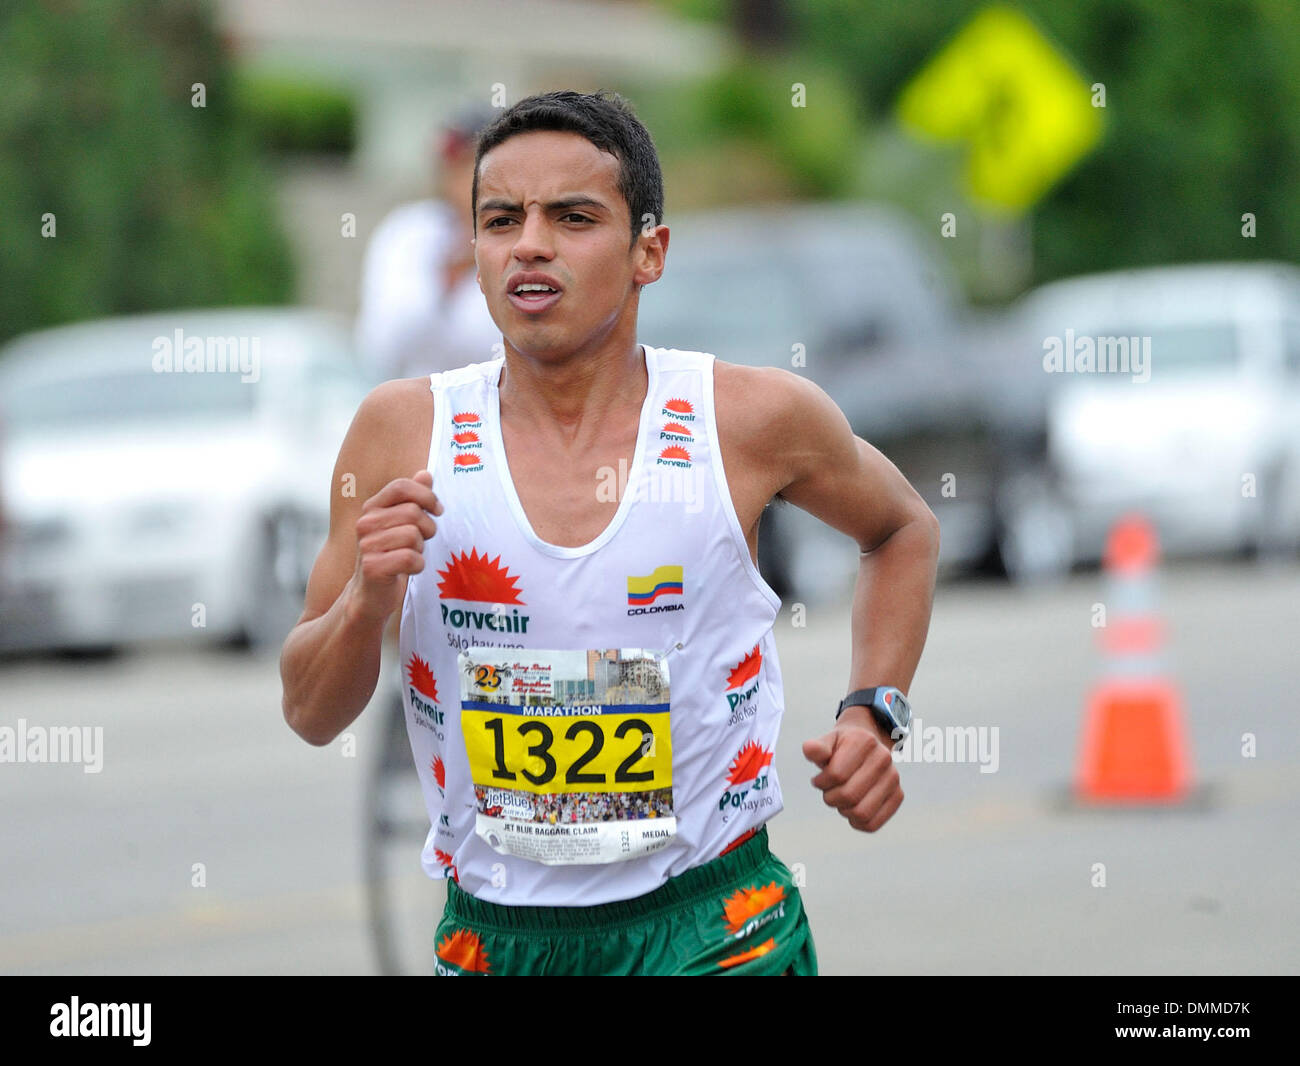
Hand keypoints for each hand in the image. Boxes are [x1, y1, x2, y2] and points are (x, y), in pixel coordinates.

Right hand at [349, 470, 442, 623]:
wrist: (369, 595)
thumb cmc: (390, 556)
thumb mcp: (401, 525)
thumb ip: (413, 499)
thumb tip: (425, 474)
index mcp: (372, 508)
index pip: (401, 487)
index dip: (426, 495)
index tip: (437, 510)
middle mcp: (365, 523)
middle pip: (413, 512)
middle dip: (427, 528)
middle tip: (421, 542)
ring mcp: (366, 545)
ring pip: (413, 535)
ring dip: (420, 549)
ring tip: (410, 556)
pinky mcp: (372, 567)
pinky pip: (411, 558)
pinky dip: (418, 566)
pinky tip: (408, 570)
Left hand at [802, 706, 903, 831]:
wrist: (866, 747)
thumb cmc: (841, 747)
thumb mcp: (827, 741)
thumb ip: (817, 748)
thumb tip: (809, 749)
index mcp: (864, 741)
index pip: (837, 774)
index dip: (821, 782)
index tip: (818, 779)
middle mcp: (883, 758)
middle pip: (849, 795)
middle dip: (830, 798)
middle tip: (828, 791)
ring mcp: (893, 778)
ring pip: (861, 813)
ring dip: (843, 811)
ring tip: (840, 800)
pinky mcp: (897, 796)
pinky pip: (873, 824)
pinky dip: (856, 823)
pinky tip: (850, 810)